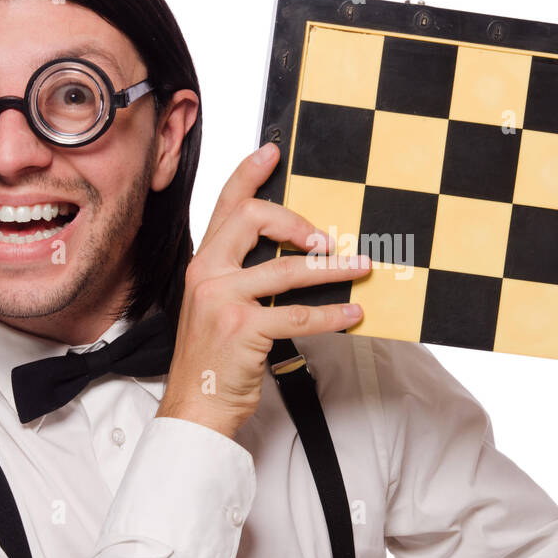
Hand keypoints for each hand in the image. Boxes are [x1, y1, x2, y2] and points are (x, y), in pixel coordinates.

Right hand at [156, 143, 369, 439]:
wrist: (197, 405)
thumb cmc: (213, 359)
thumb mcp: (218, 307)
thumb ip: (243, 277)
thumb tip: (294, 255)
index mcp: (203, 264)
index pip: (225, 206)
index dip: (249, 174)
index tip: (272, 152)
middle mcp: (208, 274)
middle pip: (251, 219)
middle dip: (295, 220)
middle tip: (324, 238)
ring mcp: (223, 300)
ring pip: (286, 269)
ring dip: (330, 269)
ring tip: (360, 268)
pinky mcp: (244, 329)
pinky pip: (299, 314)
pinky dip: (332, 314)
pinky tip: (352, 314)